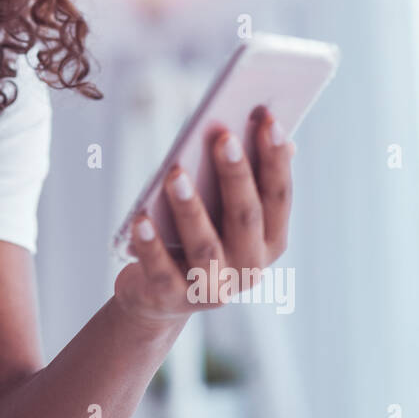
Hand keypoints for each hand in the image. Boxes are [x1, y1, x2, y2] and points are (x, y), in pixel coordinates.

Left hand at [112, 107, 295, 327]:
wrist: (160, 297)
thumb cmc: (197, 236)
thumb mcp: (223, 211)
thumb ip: (247, 176)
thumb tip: (272, 128)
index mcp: (269, 241)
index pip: (278, 197)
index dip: (276, 159)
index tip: (269, 120)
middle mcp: (249, 267)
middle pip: (245, 217)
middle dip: (235, 175)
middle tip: (223, 136)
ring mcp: (212, 287)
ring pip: (204, 245)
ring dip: (190, 207)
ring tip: (175, 172)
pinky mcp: (172, 298)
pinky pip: (160, 269)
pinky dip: (150, 244)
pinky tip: (140, 217)